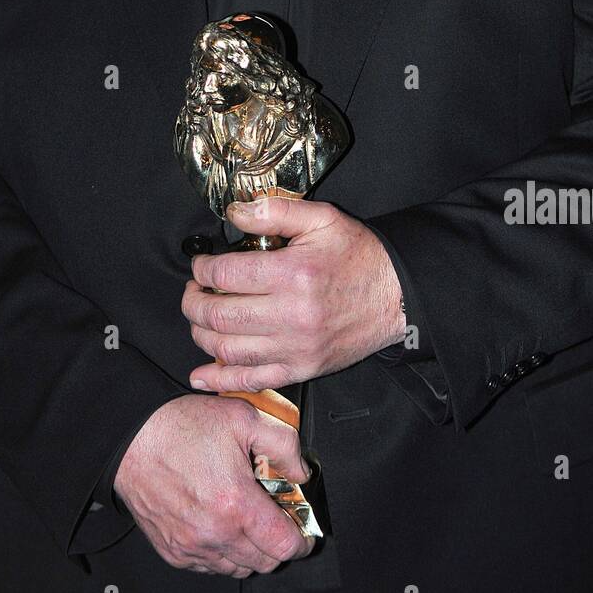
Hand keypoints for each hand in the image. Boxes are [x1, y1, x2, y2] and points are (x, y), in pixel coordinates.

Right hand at [113, 394, 314, 576]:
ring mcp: (192, 547)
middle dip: (277, 543)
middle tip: (274, 516)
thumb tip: (301, 472)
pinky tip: (221, 523)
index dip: (302, 540)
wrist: (131, 438)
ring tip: (246, 517)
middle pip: (264, 562)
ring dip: (250, 550)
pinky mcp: (174, 551)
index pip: (284, 546)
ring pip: (238, 568)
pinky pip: (210, 566)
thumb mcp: (243, 417)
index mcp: (236, 504)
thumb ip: (283, 444)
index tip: (303, 530)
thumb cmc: (181, 427)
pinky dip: (222, 553)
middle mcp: (215, 534)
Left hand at [182, 197, 404, 393]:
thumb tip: (234, 213)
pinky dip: (221, 381)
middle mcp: (291, 315)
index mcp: (292, 274)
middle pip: (219, 316)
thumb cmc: (359, 255)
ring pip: (228, 350)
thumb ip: (275, 211)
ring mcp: (296, 348)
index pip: (226, 275)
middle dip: (194, 302)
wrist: (398, 295)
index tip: (201, 265)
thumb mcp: (321, 218)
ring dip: (201, 335)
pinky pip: (252, 380)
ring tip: (200, 318)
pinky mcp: (302, 369)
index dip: (202, 269)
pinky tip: (202, 374)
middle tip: (194, 291)